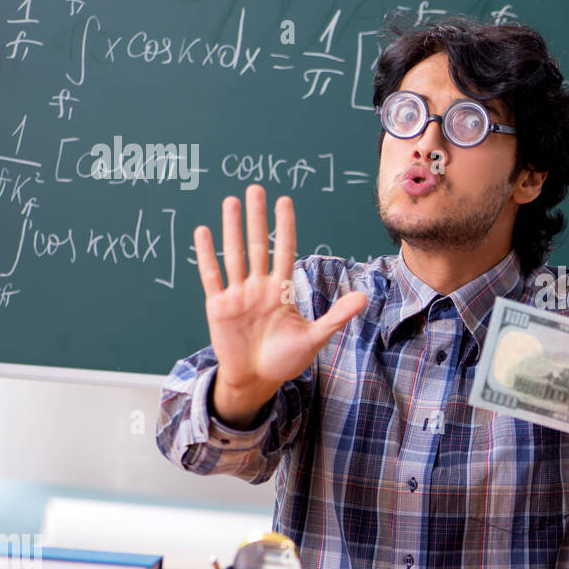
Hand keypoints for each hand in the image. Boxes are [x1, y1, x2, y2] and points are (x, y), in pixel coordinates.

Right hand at [194, 184, 367, 423]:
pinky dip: (207, 254)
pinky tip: (203, 231)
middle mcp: (259, 287)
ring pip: (234, 253)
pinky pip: (211, 275)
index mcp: (282, 291)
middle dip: (258, 217)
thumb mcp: (315, 337)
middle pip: (258, 245)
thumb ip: (337, 316)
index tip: (285, 202)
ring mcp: (238, 294)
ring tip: (231, 201)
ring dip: (232, 228)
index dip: (285, 226)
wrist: (256, 380)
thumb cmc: (285, 359)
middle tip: (256, 188)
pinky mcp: (218, 306)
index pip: (285, 250)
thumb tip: (365, 297)